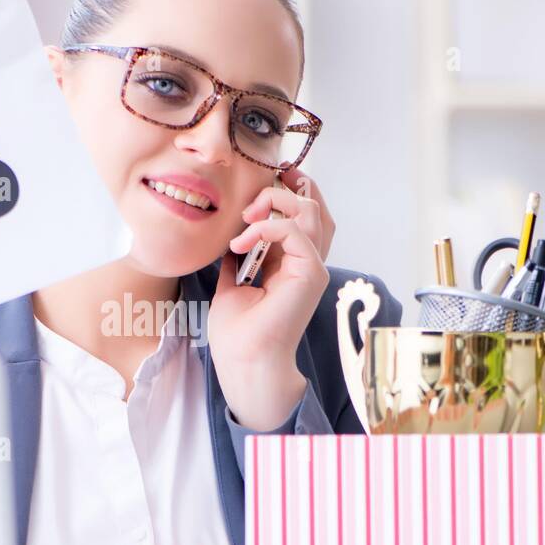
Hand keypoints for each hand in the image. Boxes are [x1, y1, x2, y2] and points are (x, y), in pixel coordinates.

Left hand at [208, 176, 330, 430]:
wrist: (243, 359)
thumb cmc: (238, 333)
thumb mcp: (232, 285)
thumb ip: (237, 260)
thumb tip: (230, 239)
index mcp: (291, 265)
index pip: (302, 218)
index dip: (288, 194)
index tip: (262, 185)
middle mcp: (307, 263)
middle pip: (314, 208)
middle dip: (285, 190)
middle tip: (253, 199)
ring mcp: (312, 267)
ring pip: (311, 212)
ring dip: (276, 203)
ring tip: (247, 217)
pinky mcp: (310, 272)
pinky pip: (295, 231)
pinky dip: (266, 227)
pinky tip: (241, 243)